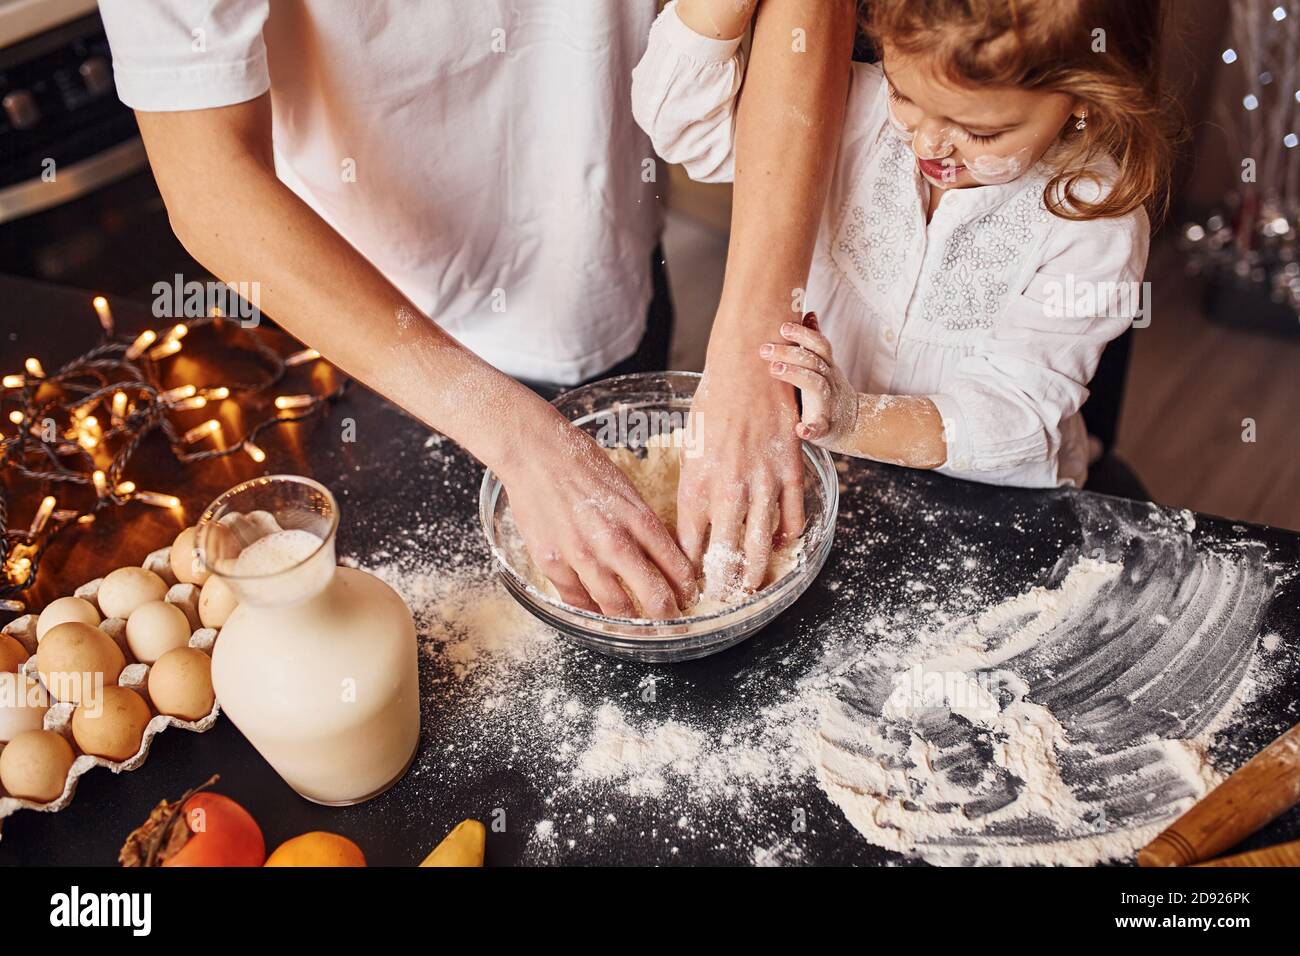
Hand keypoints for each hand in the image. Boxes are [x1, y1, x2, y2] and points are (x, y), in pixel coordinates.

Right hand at [499, 410, 697, 618]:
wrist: (534, 452)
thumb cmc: (580, 462)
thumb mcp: (625, 487)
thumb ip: (642, 522)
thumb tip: (659, 553)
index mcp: (638, 518)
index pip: (676, 567)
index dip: (687, 590)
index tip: (689, 599)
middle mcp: (614, 541)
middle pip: (654, 596)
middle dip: (668, 616)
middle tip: (672, 625)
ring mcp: (582, 556)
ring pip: (616, 608)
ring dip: (631, 623)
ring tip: (637, 628)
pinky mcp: (553, 563)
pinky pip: (578, 602)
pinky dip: (592, 613)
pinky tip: (599, 616)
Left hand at [677, 351, 804, 591]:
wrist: (749, 366)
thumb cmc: (714, 401)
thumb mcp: (691, 445)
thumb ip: (695, 484)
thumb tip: (696, 517)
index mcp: (695, 482)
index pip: (689, 541)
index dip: (689, 567)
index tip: (689, 583)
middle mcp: (727, 489)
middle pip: (724, 552)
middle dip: (722, 582)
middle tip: (723, 599)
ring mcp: (762, 482)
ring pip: (760, 543)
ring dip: (755, 571)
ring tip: (752, 588)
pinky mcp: (791, 472)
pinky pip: (792, 516)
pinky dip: (786, 536)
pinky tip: (779, 544)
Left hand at [761, 313, 857, 450]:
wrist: (852, 424)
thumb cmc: (830, 391)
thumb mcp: (826, 364)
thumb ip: (814, 343)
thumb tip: (810, 312)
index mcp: (827, 366)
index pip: (819, 344)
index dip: (803, 334)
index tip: (783, 327)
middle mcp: (829, 380)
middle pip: (812, 360)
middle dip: (789, 352)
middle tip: (765, 348)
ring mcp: (828, 402)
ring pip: (815, 384)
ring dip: (795, 376)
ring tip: (774, 370)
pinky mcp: (825, 426)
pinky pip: (819, 427)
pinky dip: (810, 428)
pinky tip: (799, 429)